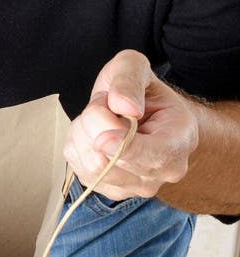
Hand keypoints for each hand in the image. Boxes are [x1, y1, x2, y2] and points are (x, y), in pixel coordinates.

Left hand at [63, 49, 199, 200]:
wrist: (143, 114)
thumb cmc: (142, 93)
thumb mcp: (136, 68)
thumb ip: (129, 80)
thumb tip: (125, 107)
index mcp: (179, 141)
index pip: (152, 157)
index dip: (122, 147)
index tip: (102, 137)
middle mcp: (160, 173)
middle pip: (109, 162)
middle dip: (95, 125)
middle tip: (106, 104)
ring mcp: (134, 186)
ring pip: (90, 165)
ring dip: (84, 133)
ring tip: (103, 118)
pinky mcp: (108, 189)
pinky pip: (79, 167)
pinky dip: (78, 145)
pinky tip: (95, 133)